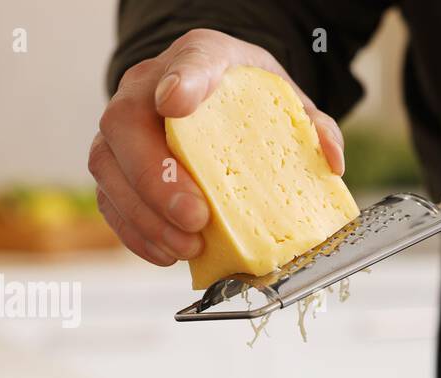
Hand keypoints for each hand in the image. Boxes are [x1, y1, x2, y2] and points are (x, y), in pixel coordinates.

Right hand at [89, 29, 345, 266]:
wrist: (212, 97)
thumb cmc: (246, 100)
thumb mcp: (285, 102)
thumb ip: (312, 125)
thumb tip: (331, 161)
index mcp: (199, 59)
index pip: (187, 62)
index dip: (180, 82)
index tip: (177, 103)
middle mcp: (146, 87)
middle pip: (126, 123)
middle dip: (158, 178)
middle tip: (196, 217)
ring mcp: (122, 128)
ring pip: (109, 167)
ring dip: (147, 215)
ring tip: (187, 246)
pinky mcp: (113, 166)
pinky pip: (110, 201)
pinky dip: (137, 233)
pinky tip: (167, 253)